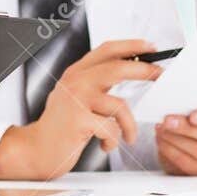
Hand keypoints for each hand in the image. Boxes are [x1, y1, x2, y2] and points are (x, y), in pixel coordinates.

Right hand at [0, 39, 163, 179]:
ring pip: (119, 106)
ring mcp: (76, 100)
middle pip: (116, 68)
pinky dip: (114, 140)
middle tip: (159, 75)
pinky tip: (105, 145)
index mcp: (76, 72)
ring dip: (129, 125)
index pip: (106, 50)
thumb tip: (130, 69)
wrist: (37, 149)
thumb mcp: (75, 96)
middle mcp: (75, 82)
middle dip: (143, 70)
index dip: (131, 45)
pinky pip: (111, 129)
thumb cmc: (61, 126)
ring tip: (129, 136)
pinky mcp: (78, 121)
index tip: (151, 47)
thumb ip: (96, 82)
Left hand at [156, 107, 196, 174]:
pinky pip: (188, 163)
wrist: (193, 140)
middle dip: (186, 128)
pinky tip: (162, 141)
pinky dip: (172, 151)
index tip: (192, 116)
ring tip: (161, 129)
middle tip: (168, 121)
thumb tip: (178, 104)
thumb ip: (195, 104)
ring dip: (176, 139)